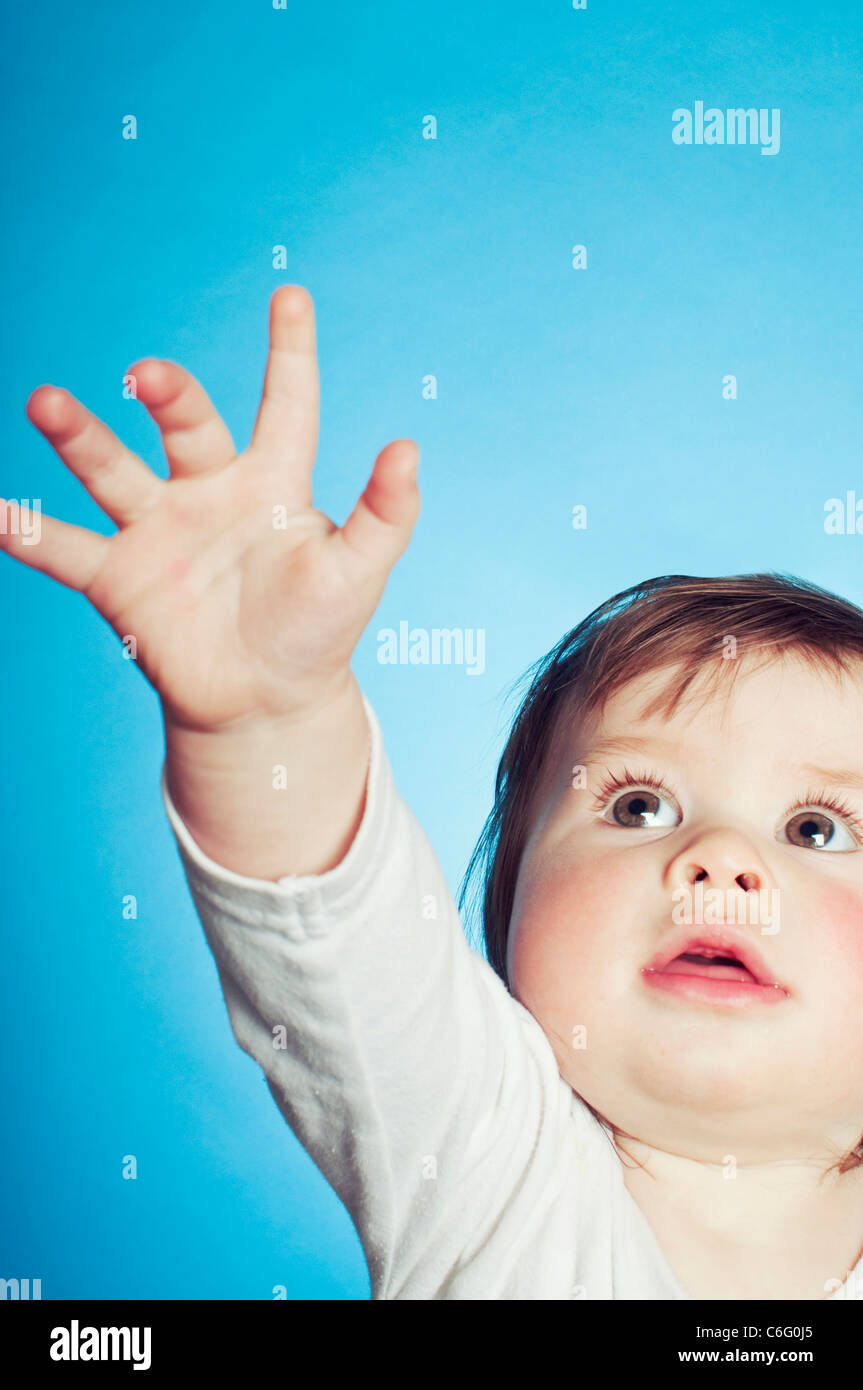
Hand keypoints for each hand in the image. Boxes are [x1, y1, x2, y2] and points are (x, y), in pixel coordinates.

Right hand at [1, 286, 419, 733]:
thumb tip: (408, 447)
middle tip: (146, 375)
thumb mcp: (358, 573)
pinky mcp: (120, 579)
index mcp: (272, 483)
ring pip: (112, 470)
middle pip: (184, 424)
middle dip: (166, 393)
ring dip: (78, 437)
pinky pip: (65, 549)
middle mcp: (209, 492)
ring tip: (45, 404)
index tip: (291, 296)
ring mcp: (158, 532)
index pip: (286, 405)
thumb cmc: (317, 632)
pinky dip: (27, 533)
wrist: (264, 704)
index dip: (289, 353)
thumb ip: (386, 515)